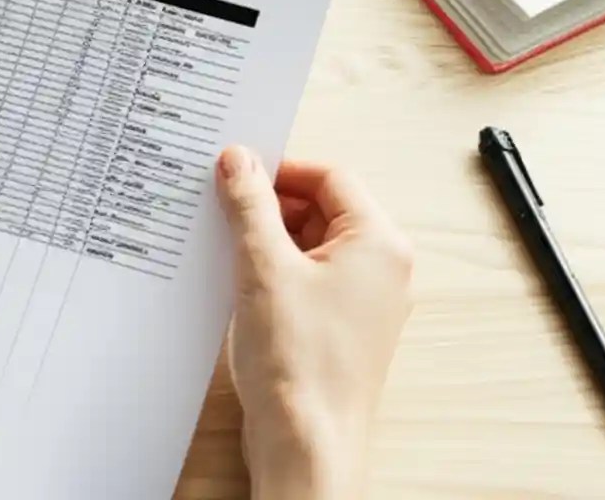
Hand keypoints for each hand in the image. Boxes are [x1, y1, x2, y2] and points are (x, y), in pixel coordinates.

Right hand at [215, 146, 413, 499]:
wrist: (307, 445)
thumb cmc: (300, 364)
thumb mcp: (263, 267)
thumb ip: (250, 205)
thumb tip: (239, 159)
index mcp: (379, 243)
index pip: (330, 176)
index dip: (281, 168)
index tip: (237, 170)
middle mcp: (382, 268)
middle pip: (323, 209)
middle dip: (270, 205)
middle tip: (223, 206)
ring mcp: (364, 301)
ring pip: (312, 245)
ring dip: (269, 239)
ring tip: (225, 246)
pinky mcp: (341, 327)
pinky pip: (308, 279)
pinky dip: (274, 271)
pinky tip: (238, 281)